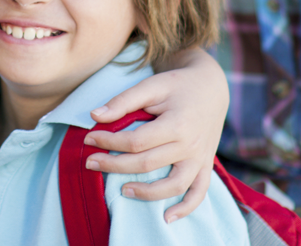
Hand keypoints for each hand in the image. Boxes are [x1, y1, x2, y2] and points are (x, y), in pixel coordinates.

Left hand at [84, 49, 227, 221]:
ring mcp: (200, 158)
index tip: (89, 139)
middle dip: (114, 166)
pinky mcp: (205, 165)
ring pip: (173, 185)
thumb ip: (124, 101)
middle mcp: (190, 145)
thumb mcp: (152, 85)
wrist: (211, 87)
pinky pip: (199, 193)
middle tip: (90, 163)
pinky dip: (185, 208)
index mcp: (176, 124)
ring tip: (122, 190)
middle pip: (147, 164)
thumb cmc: (177, 85)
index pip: (136, 141)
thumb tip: (94, 115)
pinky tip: (167, 216)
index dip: (109, 142)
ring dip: (146, 193)